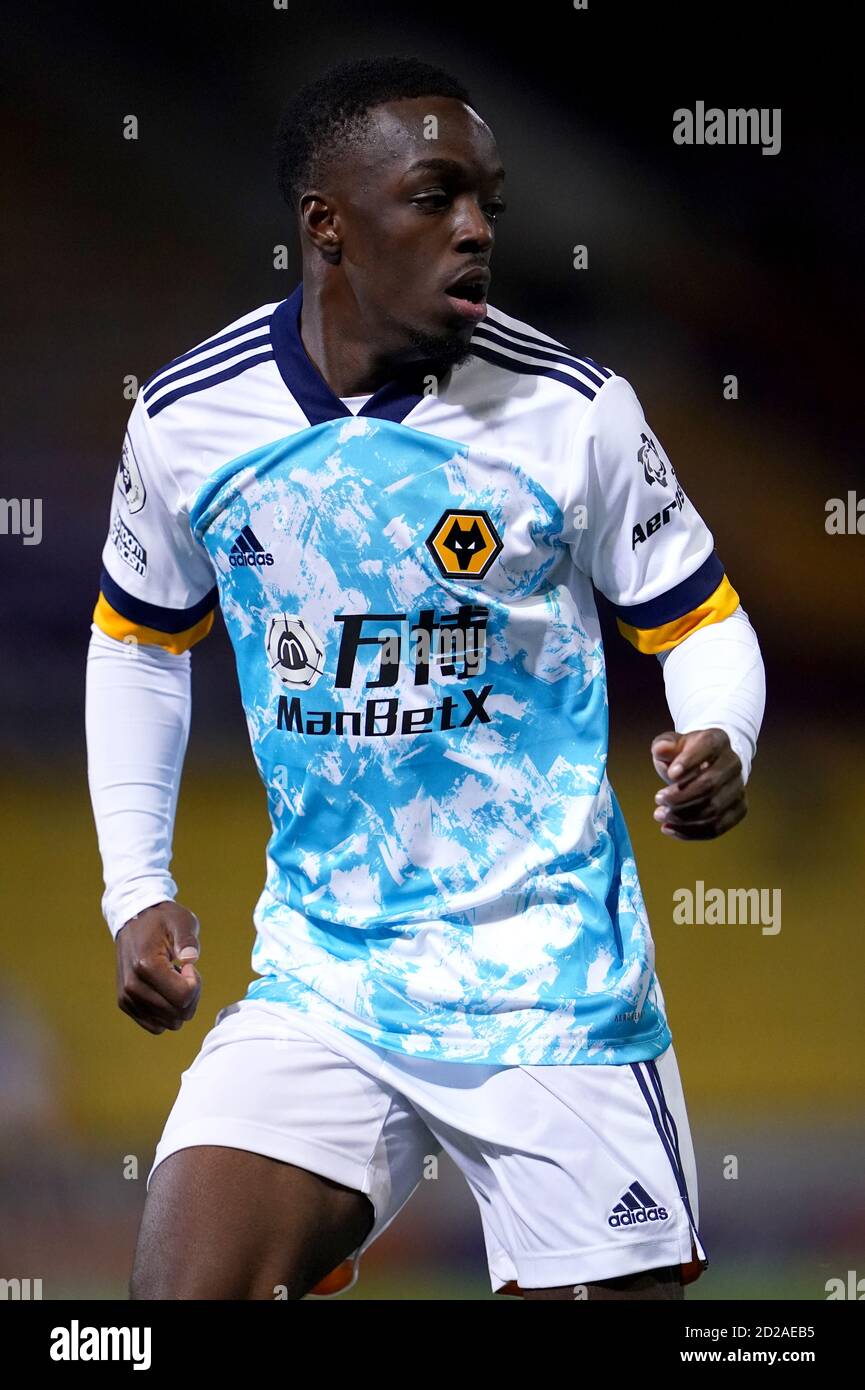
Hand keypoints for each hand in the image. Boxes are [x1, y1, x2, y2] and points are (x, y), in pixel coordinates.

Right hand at [115, 902, 201, 1032]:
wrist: (133, 919)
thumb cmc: (162, 920)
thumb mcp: (182, 921)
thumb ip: (188, 940)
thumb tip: (191, 959)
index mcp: (146, 966)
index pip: (183, 998)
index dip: (195, 984)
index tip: (188, 966)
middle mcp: (132, 986)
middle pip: (178, 1014)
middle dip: (190, 996)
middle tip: (184, 972)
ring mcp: (127, 998)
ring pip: (168, 1023)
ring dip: (178, 1006)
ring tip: (172, 980)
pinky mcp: (125, 1004)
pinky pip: (155, 1026)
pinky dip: (166, 1013)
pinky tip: (164, 991)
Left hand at [650, 729, 746, 839]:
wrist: (706, 766)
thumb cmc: (685, 754)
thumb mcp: (672, 744)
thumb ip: (664, 745)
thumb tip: (661, 749)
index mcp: (718, 740)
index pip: (708, 747)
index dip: (689, 761)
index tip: (670, 775)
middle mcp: (733, 763)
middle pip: (710, 784)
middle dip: (680, 796)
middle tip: (658, 799)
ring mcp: (739, 787)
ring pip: (714, 809)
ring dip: (683, 817)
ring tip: (660, 815)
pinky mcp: (738, 809)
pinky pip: (717, 827)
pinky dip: (691, 832)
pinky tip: (670, 829)